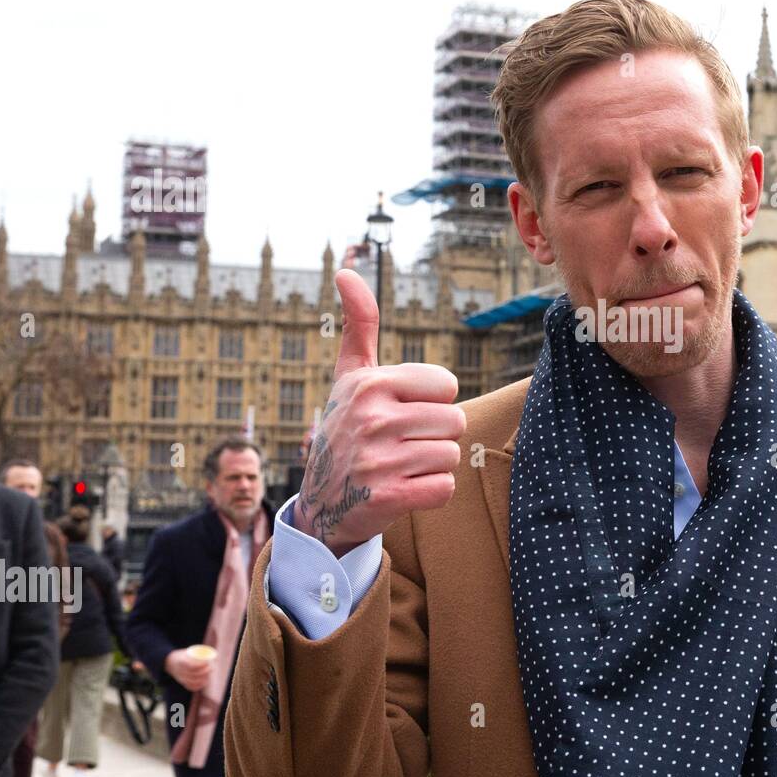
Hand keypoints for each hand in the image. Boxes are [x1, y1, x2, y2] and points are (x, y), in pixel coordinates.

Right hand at [165, 649, 210, 692]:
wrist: (168, 662)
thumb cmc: (182, 655)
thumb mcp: (187, 651)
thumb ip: (197, 653)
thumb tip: (213, 655)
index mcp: (181, 662)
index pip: (192, 665)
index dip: (201, 664)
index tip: (208, 661)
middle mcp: (180, 671)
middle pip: (194, 674)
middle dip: (205, 671)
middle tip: (212, 668)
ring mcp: (180, 678)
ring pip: (193, 681)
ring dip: (203, 678)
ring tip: (209, 674)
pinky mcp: (182, 683)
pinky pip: (190, 687)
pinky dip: (198, 685)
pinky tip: (204, 682)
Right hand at [295, 269, 464, 557]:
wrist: (322, 504)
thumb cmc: (347, 427)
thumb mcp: (350, 376)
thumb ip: (360, 325)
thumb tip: (346, 272)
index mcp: (369, 384)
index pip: (447, 385)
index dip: (433, 401)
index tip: (403, 411)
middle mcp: (371, 419)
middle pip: (454, 421)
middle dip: (436, 434)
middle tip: (403, 443)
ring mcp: (377, 461)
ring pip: (451, 454)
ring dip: (433, 464)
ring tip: (401, 465)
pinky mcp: (386, 499)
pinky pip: (443, 487)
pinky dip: (431, 491)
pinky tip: (404, 488)